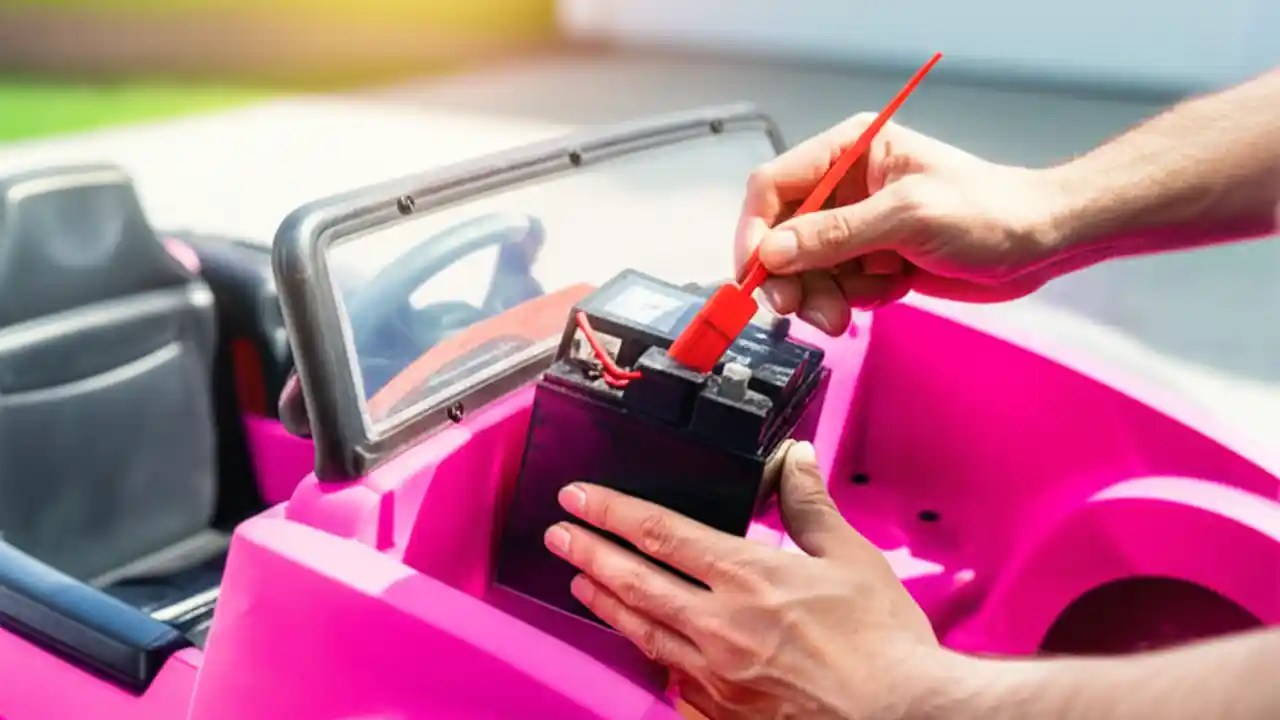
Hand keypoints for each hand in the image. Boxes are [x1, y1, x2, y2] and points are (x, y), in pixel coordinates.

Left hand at [542, 442, 958, 719]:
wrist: (903, 716)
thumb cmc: (882, 642)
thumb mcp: (850, 558)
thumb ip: (810, 505)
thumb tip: (794, 460)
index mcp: (749, 577)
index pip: (661, 534)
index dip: (612, 512)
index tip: (580, 498)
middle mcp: (720, 625)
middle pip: (635, 581)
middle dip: (589, 553)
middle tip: (558, 536)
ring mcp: (717, 673)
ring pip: (642, 631)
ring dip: (605, 602)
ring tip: (580, 583)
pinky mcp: (725, 709)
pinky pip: (670, 676)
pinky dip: (647, 652)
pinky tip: (639, 643)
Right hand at [735, 114, 1074, 334]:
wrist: (1039, 243)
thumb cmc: (988, 211)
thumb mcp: (907, 217)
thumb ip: (837, 234)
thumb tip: (774, 251)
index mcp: (849, 151)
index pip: (773, 187)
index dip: (755, 231)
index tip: (755, 274)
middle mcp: (844, 186)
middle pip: (781, 235)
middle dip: (788, 277)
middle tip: (798, 310)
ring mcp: (856, 226)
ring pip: (805, 270)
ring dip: (820, 298)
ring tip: (845, 315)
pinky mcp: (871, 259)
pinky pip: (836, 288)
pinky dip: (853, 301)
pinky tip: (890, 292)